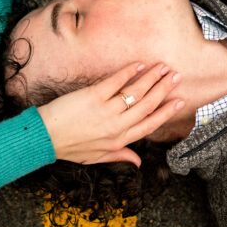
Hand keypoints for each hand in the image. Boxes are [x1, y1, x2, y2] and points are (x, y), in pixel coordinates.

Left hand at [37, 62, 184, 165]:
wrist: (45, 137)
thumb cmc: (70, 147)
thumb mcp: (97, 157)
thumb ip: (120, 156)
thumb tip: (138, 162)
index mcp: (119, 140)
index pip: (150, 124)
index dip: (167, 112)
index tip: (180, 101)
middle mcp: (117, 125)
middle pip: (148, 105)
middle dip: (164, 89)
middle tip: (176, 76)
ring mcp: (106, 110)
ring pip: (136, 92)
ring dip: (152, 77)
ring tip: (163, 67)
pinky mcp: (93, 96)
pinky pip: (116, 81)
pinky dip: (129, 71)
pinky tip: (139, 64)